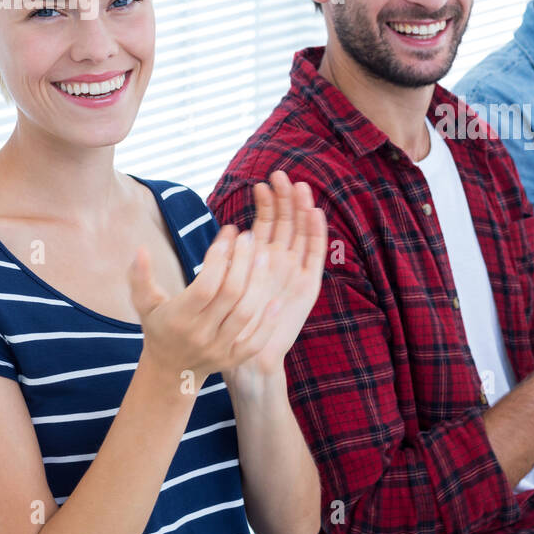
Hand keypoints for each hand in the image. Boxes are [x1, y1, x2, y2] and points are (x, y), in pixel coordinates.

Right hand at [129, 171, 326, 384]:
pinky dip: (268, 323)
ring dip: (258, 283)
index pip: (206, 285)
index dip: (219, 257)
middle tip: (249, 237)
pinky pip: (256, 342)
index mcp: (179, 318)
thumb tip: (141, 249)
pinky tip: (277, 300)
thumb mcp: (145, 304)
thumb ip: (140, 277)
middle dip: (243, 261)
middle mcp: (200, 334)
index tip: (228, 232)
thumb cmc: (159, 328)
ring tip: (264, 255)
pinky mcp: (234, 359)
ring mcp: (219, 348)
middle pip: (231, 294)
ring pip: (246, 313)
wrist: (170, 372)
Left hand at [229, 170, 328, 379]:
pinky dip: (316, 233)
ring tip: (299, 186)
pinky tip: (315, 213)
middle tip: (281, 174)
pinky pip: (314, 254)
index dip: (266, 204)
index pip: (267, 223)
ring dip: (302, 209)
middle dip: (285, 198)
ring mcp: (296, 272)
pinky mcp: (309, 285)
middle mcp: (281, 262)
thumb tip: (216, 235)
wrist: (250, 358)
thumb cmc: (229, 325)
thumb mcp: (219, 289)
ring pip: (301, 232)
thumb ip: (222, 264)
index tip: (260, 183)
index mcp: (261, 260)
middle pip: (286, 222)